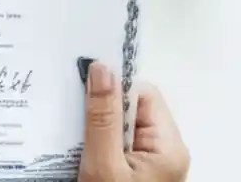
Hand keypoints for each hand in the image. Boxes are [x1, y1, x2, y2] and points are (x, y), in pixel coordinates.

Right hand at [79, 62, 190, 181]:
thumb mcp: (104, 164)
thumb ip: (103, 118)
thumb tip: (103, 68)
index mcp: (169, 146)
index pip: (143, 95)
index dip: (113, 89)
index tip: (82, 92)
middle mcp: (165, 152)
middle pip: (131, 110)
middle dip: (100, 111)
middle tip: (71, 118)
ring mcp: (151, 164)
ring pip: (120, 129)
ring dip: (95, 131)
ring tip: (73, 139)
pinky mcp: (136, 173)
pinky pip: (115, 148)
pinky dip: (95, 147)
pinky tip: (78, 155)